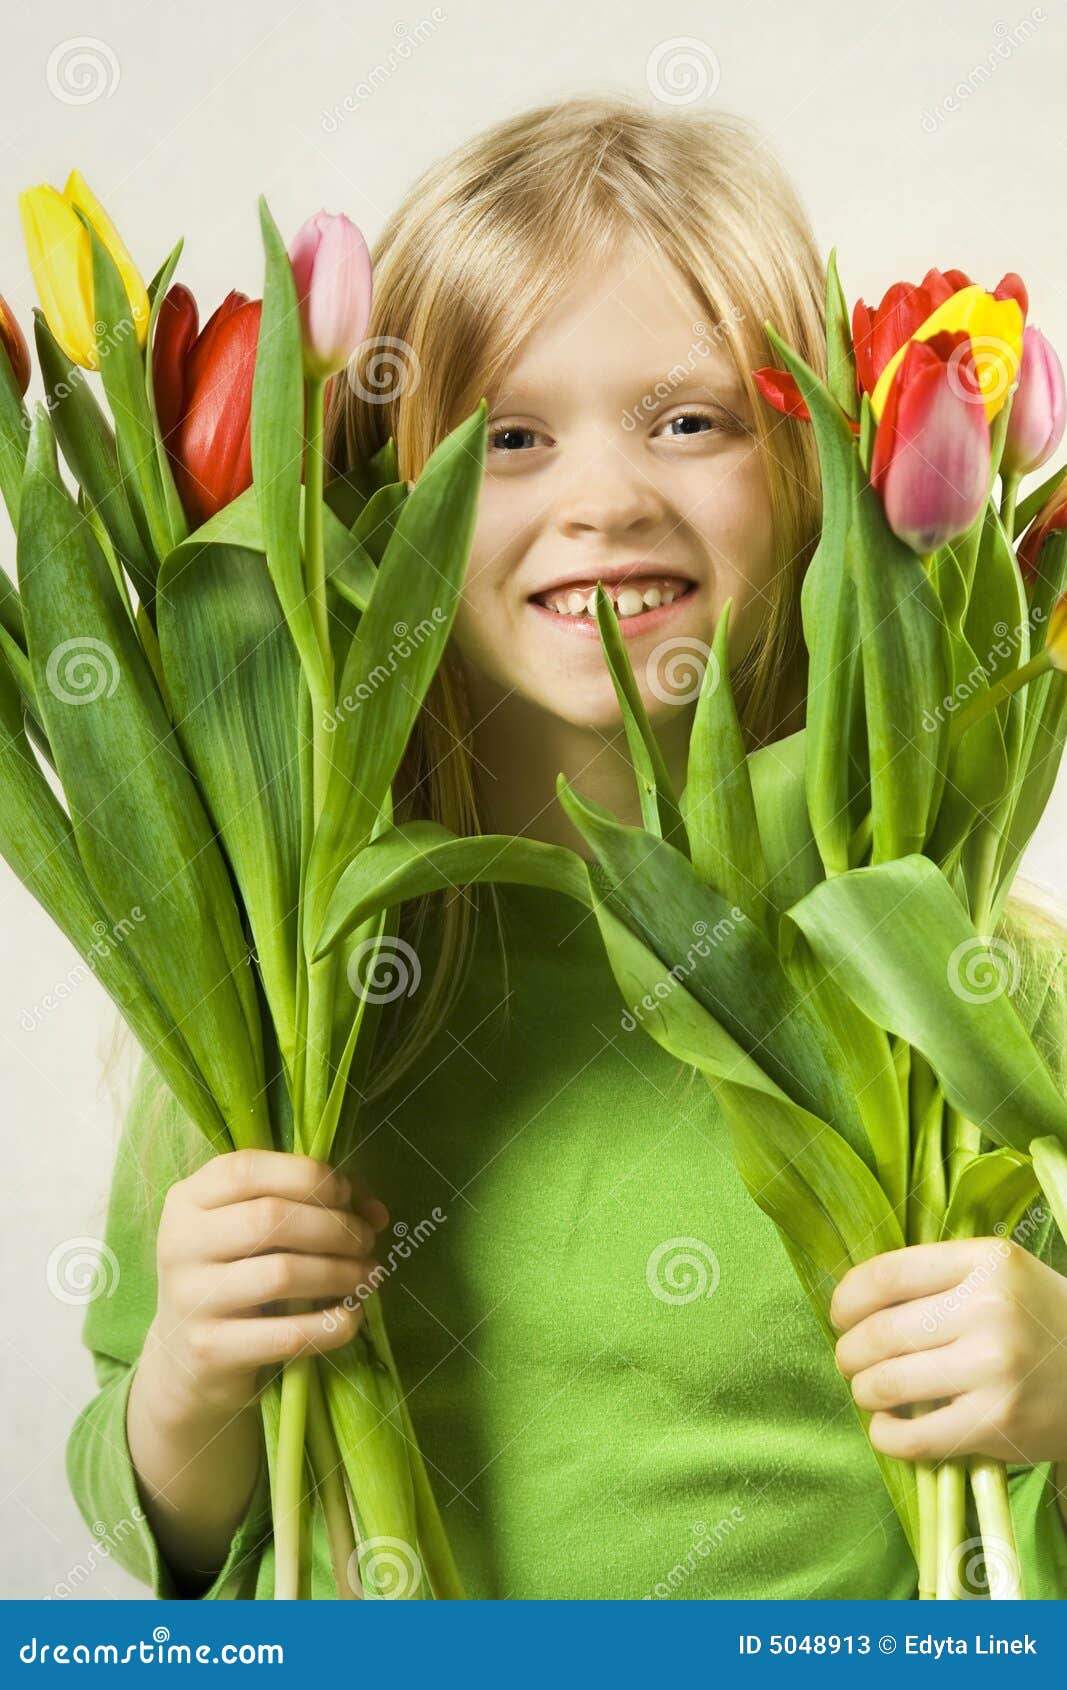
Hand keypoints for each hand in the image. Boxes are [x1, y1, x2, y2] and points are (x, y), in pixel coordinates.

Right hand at [149, 1148, 389, 1419]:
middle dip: (334, 1227)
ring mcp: (191, 1299)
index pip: (245, 1170)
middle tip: (366, 1240)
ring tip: (368, 1275)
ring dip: (339, 1273)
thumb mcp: (255, 1230)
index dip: (306, 1175)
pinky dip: (331, 1325)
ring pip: (281, 1274)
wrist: (186, 1359)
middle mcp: (179, 1243)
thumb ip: (313, 1204)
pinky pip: (286, 1335)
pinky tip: (351, 1316)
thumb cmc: (234, 1274)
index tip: (345, 1194)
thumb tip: (376, 1212)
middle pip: (269, 1218)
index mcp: (189, 1199)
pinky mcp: (210, 1350)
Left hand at [830, 1236, 1066, 1465]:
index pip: (886, 1275)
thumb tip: (855, 1299)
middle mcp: (989, 1310)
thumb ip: (938, 1276)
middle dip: (848, 1352)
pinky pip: (915, 1436)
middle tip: (850, 1360)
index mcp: (986, 1262)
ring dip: (863, 1391)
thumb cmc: (1041, 1319)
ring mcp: (994, 1369)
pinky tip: (887, 1428)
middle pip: (879, 1332)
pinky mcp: (998, 1424)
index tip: (840, 1314)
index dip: (847, 1299)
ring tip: (869, 1391)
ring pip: (887, 1383)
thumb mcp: (1001, 1274)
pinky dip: (886, 1435)